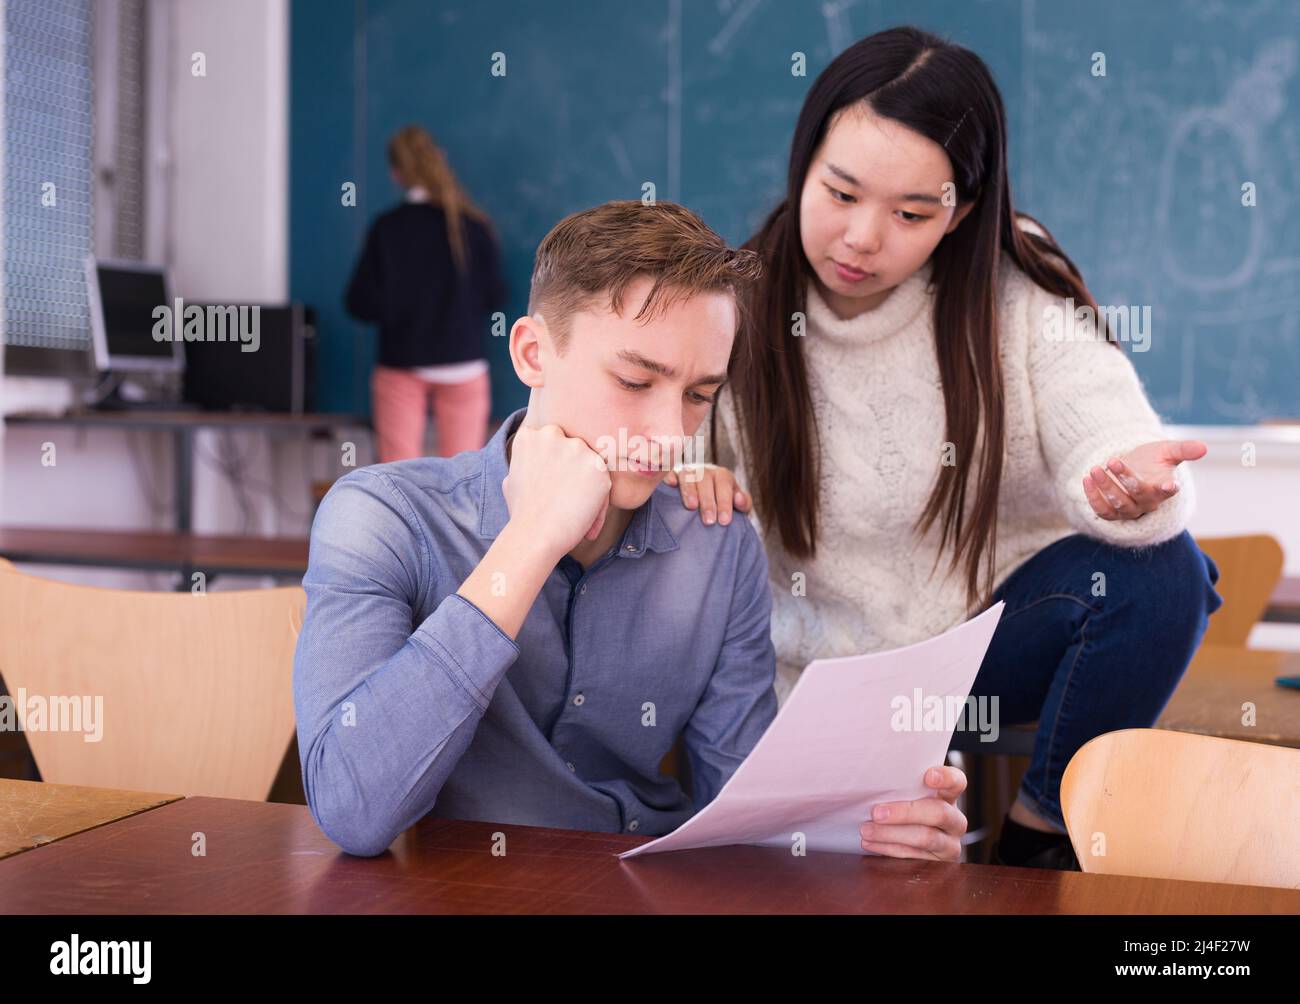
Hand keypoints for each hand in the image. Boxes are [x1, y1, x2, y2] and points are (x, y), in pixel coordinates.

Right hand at [501, 424, 611, 555]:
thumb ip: (526, 462)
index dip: (554, 462)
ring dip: (588, 484)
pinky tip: (584, 519)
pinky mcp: (598, 466)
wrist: (535, 535)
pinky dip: (599, 502)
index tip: (551, 483)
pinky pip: (604, 481)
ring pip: (590, 464)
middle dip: (573, 468)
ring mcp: (577, 448)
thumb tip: (532, 459)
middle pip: (572, 447)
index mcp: (529, 435)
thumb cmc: (522, 513)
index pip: (550, 439)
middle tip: (565, 496)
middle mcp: (552, 434)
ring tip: (574, 511)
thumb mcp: (512, 479)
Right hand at [663, 464, 750, 525]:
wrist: (705, 495)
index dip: (725, 502)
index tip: (724, 521)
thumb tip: (739, 499)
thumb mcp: (737, 504)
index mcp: (722, 476)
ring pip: (688, 476)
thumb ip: (743, 503)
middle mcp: (705, 471)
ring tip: (691, 507)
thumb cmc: (721, 504)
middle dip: (708, 501)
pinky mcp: (672, 474)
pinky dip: (670, 476)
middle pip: (706, 480)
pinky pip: (670, 471)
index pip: (724, 485)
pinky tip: (671, 484)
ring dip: (690, 491)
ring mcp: (687, 471)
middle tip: (709, 521)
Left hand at [860, 765, 966, 860]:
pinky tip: (870, 843)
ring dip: (891, 834)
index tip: (928, 776)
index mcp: (949, 796)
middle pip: (938, 813)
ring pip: (925, 838)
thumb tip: (873, 779)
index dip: (946, 778)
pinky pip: (913, 856)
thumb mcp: (910, 795)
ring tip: (866, 830)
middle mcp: (955, 820)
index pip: (957, 782)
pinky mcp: (939, 863)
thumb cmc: (906, 806)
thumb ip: (903, 786)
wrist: (912, 838)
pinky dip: (888, 848)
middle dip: (905, 812)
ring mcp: (950, 844)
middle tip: (876, 813)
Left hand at [1082, 439, 1206, 520]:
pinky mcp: (1112, 512)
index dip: (1169, 489)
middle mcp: (1147, 502)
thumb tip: (1204, 447)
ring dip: (1105, 487)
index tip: (1171, 484)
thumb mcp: (1167, 451)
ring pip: (1118, 504)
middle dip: (1124, 478)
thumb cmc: (1153, 460)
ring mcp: (1129, 509)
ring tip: (1095, 469)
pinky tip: (1087, 479)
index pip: (1167, 492)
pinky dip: (1093, 497)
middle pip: (1138, 495)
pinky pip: (1102, 510)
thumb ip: (1184, 449)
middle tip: (1112, 461)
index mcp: (1163, 489)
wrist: (1133, 468)